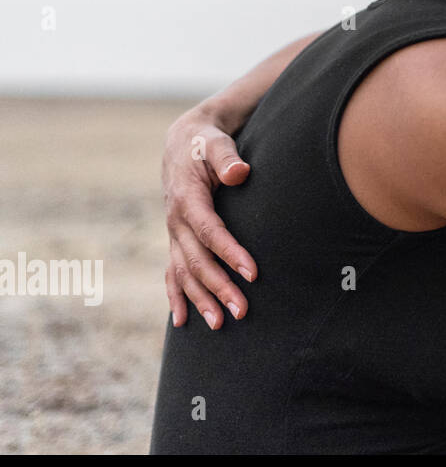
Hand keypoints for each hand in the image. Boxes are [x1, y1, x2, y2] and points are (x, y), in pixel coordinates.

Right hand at [161, 104, 257, 328]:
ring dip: (200, 299)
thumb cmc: (206, 143)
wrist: (183, 142)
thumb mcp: (216, 143)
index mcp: (187, 199)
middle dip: (218, 287)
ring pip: (184, 272)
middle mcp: (176, 221)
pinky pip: (172, 272)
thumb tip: (240, 172)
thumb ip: (227, 157)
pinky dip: (176, 296)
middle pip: (196, 260)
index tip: (252, 274)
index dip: (229, 253)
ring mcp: (173, 233)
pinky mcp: (176, 240)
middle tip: (241, 312)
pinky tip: (183, 321)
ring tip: (220, 324)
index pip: (209, 232)